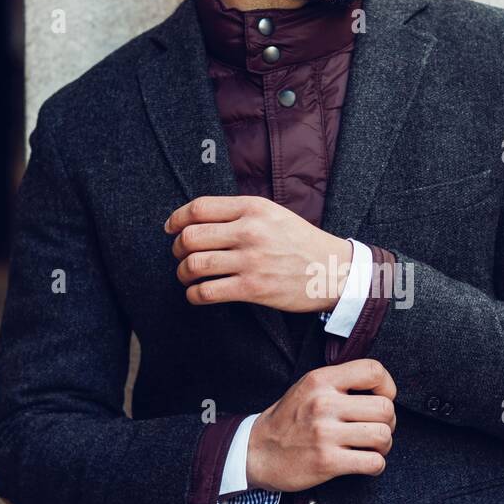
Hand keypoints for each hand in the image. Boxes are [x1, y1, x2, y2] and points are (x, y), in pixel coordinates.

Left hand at [165, 195, 352, 313]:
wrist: (333, 270)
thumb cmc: (302, 242)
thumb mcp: (274, 214)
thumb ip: (240, 212)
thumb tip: (199, 219)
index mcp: (253, 208)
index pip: (199, 208)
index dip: (177, 219)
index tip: (171, 229)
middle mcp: (250, 231)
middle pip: (191, 236)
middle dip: (178, 249)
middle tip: (181, 256)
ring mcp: (251, 261)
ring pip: (194, 264)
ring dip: (183, 273)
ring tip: (187, 276)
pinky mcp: (253, 289)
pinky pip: (207, 292)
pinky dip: (194, 295)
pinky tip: (197, 294)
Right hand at [246, 359, 396, 492]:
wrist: (257, 452)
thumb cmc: (289, 420)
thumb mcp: (308, 387)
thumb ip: (340, 382)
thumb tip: (381, 387)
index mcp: (321, 380)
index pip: (373, 371)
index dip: (387, 386)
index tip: (381, 398)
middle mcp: (323, 403)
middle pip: (385, 408)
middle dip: (388, 422)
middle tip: (376, 428)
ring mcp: (324, 433)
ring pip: (383, 435)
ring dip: (384, 445)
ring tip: (370, 446)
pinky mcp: (327, 461)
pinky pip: (373, 462)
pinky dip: (376, 465)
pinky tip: (364, 462)